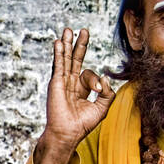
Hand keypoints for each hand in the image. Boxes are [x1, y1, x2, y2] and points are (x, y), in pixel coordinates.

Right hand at [34, 27, 115, 163]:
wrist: (68, 133)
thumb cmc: (83, 124)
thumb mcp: (103, 107)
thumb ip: (108, 93)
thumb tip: (105, 77)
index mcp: (80, 89)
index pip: (90, 75)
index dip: (97, 80)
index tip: (98, 90)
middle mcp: (70, 84)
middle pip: (75, 60)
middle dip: (79, 45)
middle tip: (83, 31)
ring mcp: (61, 82)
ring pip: (66, 59)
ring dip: (67, 44)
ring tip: (68, 30)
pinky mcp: (56, 83)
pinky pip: (58, 65)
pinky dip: (59, 53)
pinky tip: (59, 42)